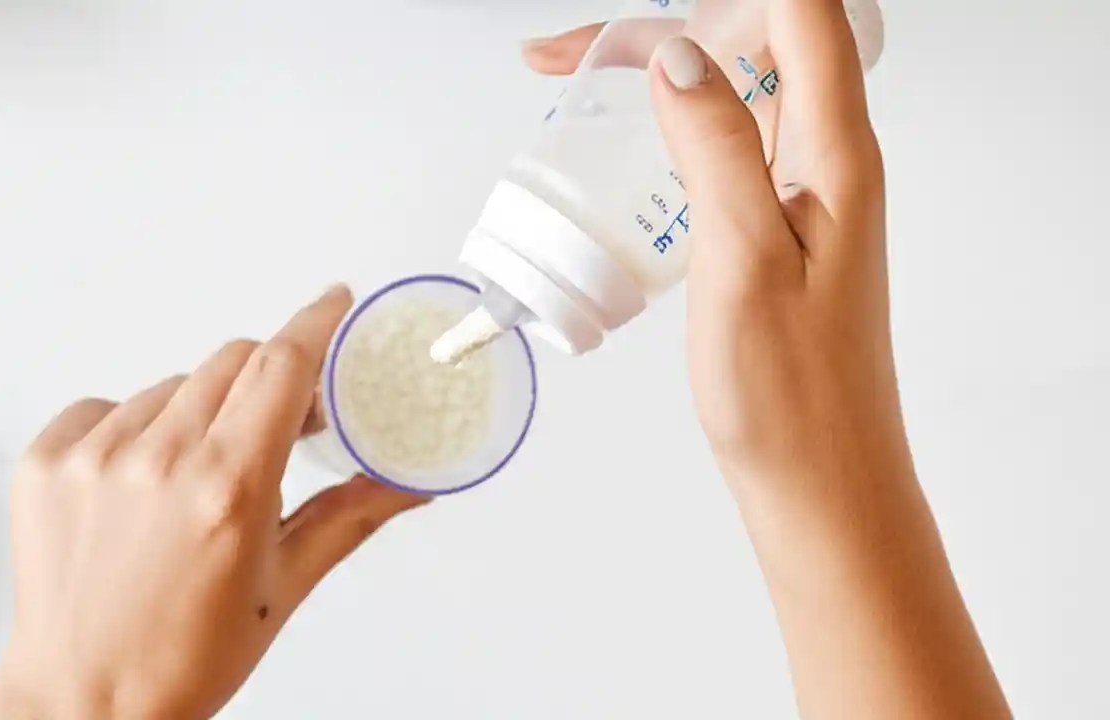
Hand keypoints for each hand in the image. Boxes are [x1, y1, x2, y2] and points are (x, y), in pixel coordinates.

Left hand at [0, 285, 425, 718]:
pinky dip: (133, 428)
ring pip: (171, 386)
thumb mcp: (283, 587)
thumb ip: (350, 517)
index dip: (315, 323)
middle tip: (278, 425)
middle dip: (266, 381)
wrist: (82, 701)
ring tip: (193, 482)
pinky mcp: (45, 461)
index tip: (334, 302)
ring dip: (198, 413)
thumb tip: (409, 482)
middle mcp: (157, 461)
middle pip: (232, 363)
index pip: (283, 366)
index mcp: (228, 490)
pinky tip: (140, 482)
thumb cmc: (182, 659)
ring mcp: (94, 458)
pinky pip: (105, 405)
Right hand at [526, 6, 893, 480]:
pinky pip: (729, 143)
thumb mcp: (744, 260)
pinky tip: (629, 146)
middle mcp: (828, 160)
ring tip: (573, 78)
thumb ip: (719, 149)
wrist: (819, 481)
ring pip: (735, 91)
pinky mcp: (778, 226)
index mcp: (834, 154)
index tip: (654, 7)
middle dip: (664, 27)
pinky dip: (672, 126)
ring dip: (660, 70)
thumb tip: (678, 58)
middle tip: (563, 55)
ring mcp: (802, 193)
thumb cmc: (791, 394)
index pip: (805, 13)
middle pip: (758, 42)